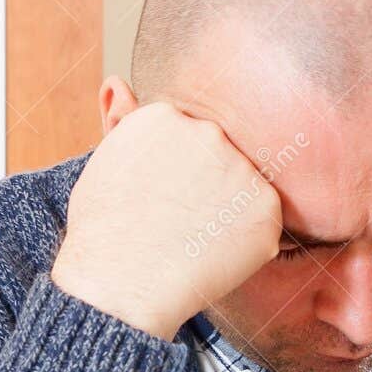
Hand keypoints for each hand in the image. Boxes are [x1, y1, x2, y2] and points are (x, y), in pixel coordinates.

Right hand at [51, 102, 281, 338]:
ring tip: (192, 240)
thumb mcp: (106, 165)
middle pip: (221, 157)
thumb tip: (118, 84)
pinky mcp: (266, 206)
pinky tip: (214, 255)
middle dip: (207, 187)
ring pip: (245, 188)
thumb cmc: (104, 233)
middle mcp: (207, 131)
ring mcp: (240, 167)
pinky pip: (265, 221)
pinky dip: (249, 241)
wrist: (121, 287)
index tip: (162, 199)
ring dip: (229, 213)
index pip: (189, 137)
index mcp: (165, 115)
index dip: (179, 174)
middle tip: (178, 224)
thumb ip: (122, 122)